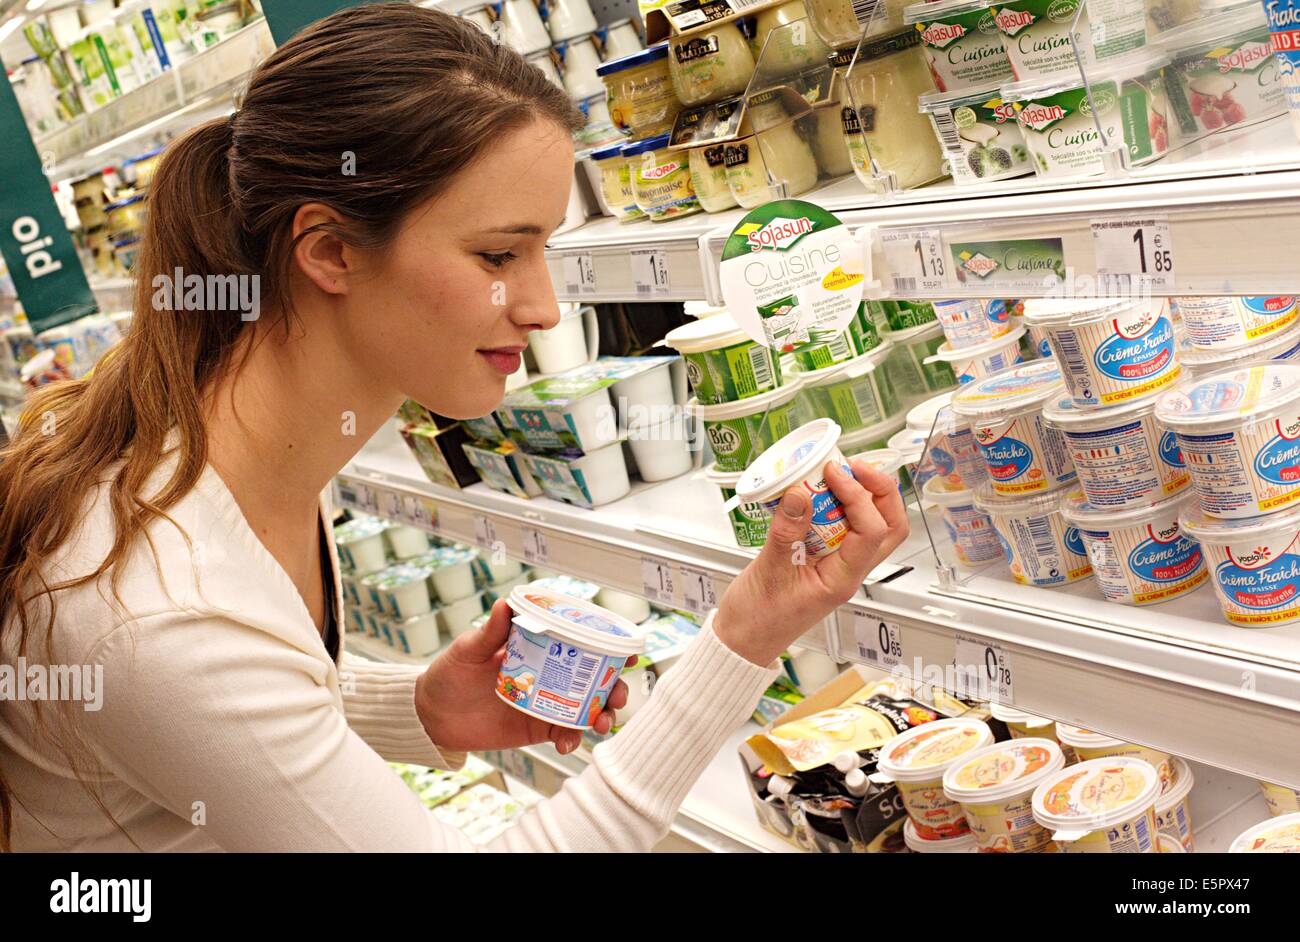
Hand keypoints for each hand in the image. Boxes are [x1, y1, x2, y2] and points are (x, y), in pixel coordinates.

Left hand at [415, 599, 630, 755]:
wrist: (432, 715)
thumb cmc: (450, 674)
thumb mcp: (469, 650)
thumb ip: (490, 632)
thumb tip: (505, 604)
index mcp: (539, 648)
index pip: (581, 642)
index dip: (609, 646)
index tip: (626, 651)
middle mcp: (549, 674)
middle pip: (595, 678)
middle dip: (615, 686)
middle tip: (617, 694)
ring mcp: (546, 702)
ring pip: (587, 707)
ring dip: (603, 714)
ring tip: (602, 723)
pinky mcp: (537, 728)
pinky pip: (565, 734)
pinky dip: (572, 740)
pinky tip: (568, 744)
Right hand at [714, 456, 908, 666]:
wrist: (743, 639)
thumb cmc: (758, 619)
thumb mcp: (769, 571)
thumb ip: (786, 531)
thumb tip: (800, 494)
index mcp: (843, 579)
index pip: (872, 531)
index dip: (859, 495)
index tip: (834, 473)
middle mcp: (848, 571)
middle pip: (888, 526)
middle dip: (878, 491)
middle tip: (853, 467)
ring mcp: (837, 564)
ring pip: (869, 525)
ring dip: (859, 496)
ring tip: (832, 475)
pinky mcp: (821, 558)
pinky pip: (840, 527)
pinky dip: (833, 505)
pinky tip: (811, 493)